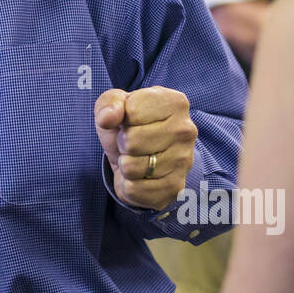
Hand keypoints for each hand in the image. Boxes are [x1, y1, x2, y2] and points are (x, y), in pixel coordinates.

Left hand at [94, 86, 197, 210]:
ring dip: (125, 164)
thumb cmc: (129, 124)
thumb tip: (108, 118)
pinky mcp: (175, 187)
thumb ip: (109, 104)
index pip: (131, 112)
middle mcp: (186, 131)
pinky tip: (141, 176)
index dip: (120, 119)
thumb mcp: (114, 104)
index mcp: (175, 103)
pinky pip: (134, 189)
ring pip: (131, 167)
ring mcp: (184, 161)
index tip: (130, 121)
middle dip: (122, 143)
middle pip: (131, 141)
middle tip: (131, 143)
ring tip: (137, 157)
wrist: (142, 156)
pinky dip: (129, 185)